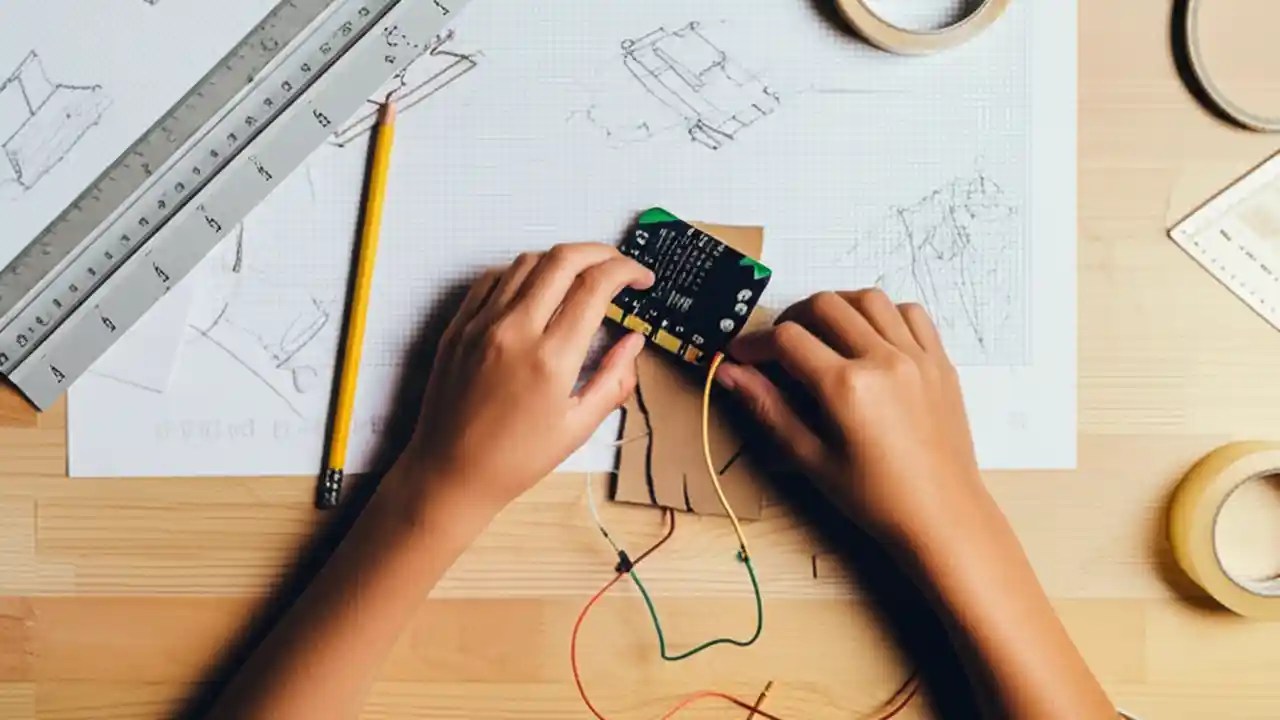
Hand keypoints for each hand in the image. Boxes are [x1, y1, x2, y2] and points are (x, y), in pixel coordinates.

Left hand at [404, 243, 652, 508]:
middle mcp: (515, 331)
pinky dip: (523, 272)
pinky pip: (494, 279)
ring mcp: (482, 324)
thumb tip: (634, 341)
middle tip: (617, 267)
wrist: (449, 474)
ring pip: (528, 261)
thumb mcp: (578, 427)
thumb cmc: (514, 459)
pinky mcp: (459, 327)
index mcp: (552, 358)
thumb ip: (614, 379)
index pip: (596, 286)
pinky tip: (537, 288)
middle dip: (600, 252)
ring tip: (581, 276)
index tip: (640, 278)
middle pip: (564, 259)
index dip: (626, 271)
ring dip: (562, 259)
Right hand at [717, 289, 985, 543]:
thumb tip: (729, 373)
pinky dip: (883, 313)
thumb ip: (768, 408)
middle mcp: (883, 360)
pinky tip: (868, 337)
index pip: (787, 339)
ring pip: (868, 299)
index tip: (741, 355)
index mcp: (847, 387)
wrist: (941, 516)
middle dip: (791, 319)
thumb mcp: (810, 458)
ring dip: (836, 307)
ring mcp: (916, 356)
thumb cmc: (874, 497)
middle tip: (779, 347)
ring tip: (822, 333)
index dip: (755, 343)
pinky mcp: (939, 361)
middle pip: (824, 306)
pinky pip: (910, 313)